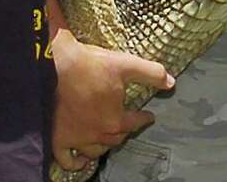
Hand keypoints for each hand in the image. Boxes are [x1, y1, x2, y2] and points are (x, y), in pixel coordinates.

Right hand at [50, 29, 174, 170]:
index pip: (134, 122)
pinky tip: (80, 161)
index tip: (148, 117)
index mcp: (115, 119)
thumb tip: (171, 82)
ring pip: (94, 150)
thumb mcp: (125, 64)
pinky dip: (75, 162)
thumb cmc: (91, 65)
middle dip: (124, 131)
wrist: (55, 65)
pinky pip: (67, 158)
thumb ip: (151, 73)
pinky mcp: (58, 138)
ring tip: (106, 141)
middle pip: (115, 137)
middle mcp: (98, 133)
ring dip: (102, 147)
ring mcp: (77, 138)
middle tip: (127, 124)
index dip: (143, 119)